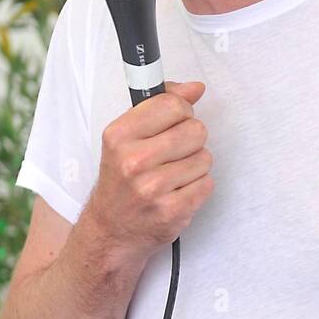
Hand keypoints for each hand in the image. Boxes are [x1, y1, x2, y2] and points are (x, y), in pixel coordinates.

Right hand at [90, 80, 213, 258]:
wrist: (111, 230)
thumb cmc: (122, 179)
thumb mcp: (127, 137)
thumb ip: (161, 105)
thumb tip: (196, 87)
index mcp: (119, 136)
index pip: (173, 105)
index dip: (181, 111)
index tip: (174, 122)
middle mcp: (133, 161)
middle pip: (195, 130)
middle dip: (191, 139)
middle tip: (173, 153)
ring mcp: (153, 189)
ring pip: (205, 157)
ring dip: (195, 165)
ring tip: (173, 175)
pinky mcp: (172, 211)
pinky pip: (207, 184)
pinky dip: (198, 186)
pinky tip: (177, 192)